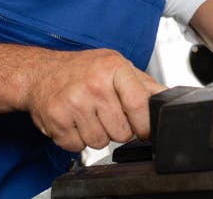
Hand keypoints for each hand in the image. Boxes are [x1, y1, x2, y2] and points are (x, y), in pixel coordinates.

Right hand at [24, 48, 165, 151]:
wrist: (41, 72)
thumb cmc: (83, 69)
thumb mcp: (117, 66)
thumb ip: (145, 85)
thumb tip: (171, 98)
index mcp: (113, 68)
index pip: (140, 104)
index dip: (146, 124)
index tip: (145, 130)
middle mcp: (93, 85)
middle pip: (122, 131)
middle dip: (118, 128)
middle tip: (106, 112)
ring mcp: (73, 103)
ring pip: (101, 142)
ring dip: (98, 134)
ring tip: (89, 115)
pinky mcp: (56, 121)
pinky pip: (78, 147)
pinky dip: (78, 139)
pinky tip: (74, 121)